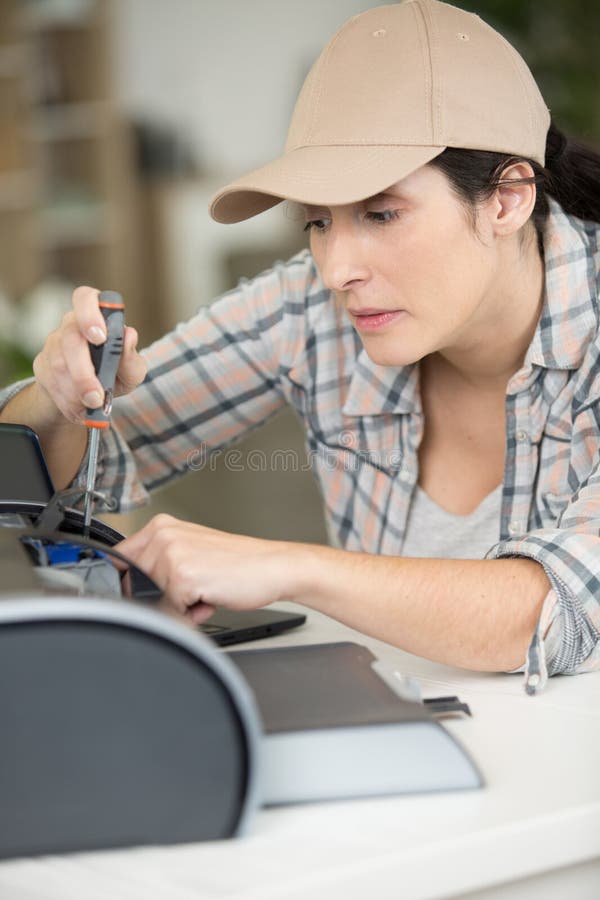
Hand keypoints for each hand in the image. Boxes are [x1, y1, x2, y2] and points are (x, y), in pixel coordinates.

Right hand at [32, 286, 146, 424]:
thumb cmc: (115, 374)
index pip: (85, 297)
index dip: (90, 314)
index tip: (100, 337)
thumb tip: (129, 336)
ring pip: (58, 364)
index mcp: (96, 316)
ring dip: (76, 390)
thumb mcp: (131, 372)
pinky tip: (78, 408)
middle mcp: (71, 324)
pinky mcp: (41, 364)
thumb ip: (132, 358)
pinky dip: (66, 400)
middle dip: (83, 373)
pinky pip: (50, 382)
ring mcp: (53, 343)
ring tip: (92, 404)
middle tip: (96, 396)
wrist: (90, 396)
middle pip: (71, 339)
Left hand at [116, 514, 293, 623]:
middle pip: (133, 585)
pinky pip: (171, 611)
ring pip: (152, 599)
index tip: (141, 590)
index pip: (119, 560)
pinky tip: (211, 597)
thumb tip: (127, 586)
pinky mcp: (183, 577)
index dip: (131, 583)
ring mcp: (172, 555)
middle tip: (192, 588)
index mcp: (162, 526)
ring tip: (204, 591)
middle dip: (159, 596)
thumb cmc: (238, 563)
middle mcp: (164, 536)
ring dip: (177, 606)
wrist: (272, 567)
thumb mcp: (191, 551)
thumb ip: (158, 564)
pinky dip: (190, 614)